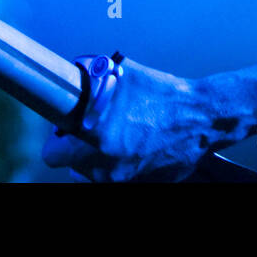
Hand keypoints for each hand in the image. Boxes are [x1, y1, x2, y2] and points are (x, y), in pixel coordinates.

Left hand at [41, 57, 219, 181]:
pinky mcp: (143, 185)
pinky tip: (137, 142)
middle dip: (80, 147)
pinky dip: (123, 162)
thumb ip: (91, 76)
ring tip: (119, 133)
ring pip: (97, 174)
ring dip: (100, 156)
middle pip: (74, 166)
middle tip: (94, 128)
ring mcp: (126, 180)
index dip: (57, 139)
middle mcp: (107, 167)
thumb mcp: (122, 75)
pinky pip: (120, 176)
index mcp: (95, 140)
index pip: (53, 155)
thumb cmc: (162, 94)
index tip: (66, 128)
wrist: (203, 118)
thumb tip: (74, 71)